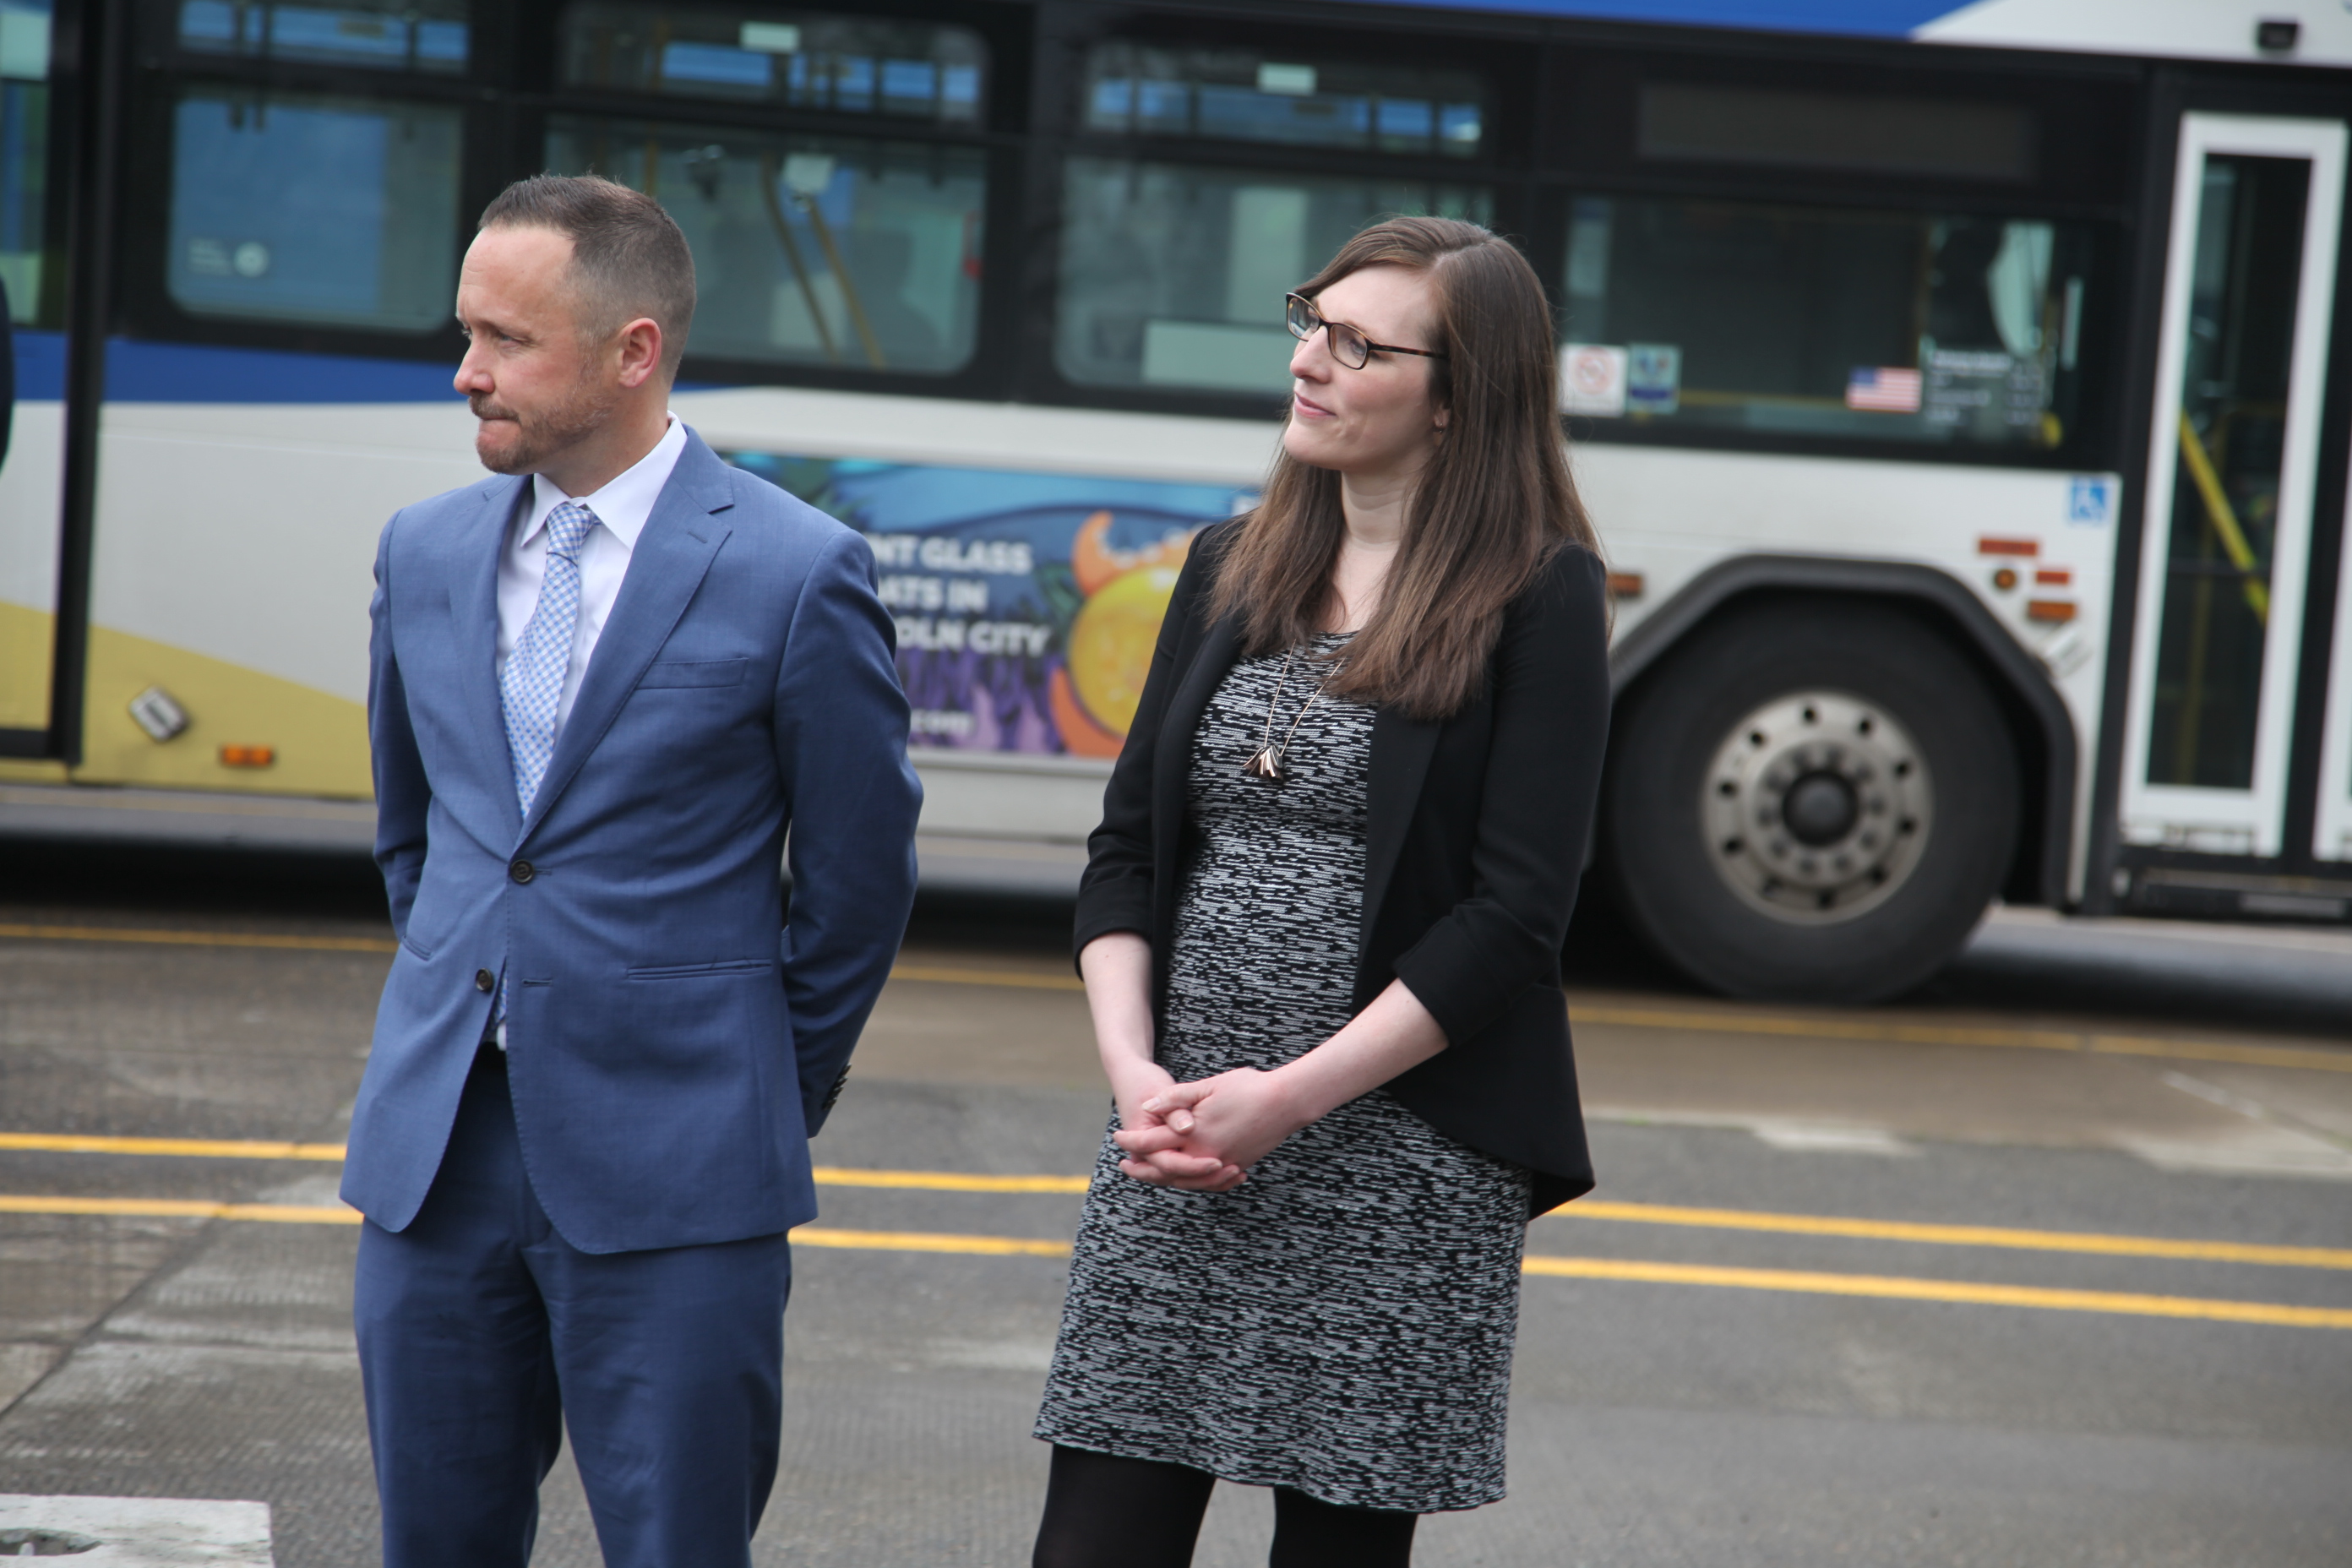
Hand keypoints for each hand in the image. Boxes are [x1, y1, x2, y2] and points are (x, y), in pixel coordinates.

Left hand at [1122, 1067, 1309, 1184]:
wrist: (1287, 1102)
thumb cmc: (1248, 1087)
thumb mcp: (1208, 1086)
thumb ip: (1175, 1098)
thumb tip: (1146, 1107)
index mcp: (1195, 1135)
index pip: (1152, 1144)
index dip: (1132, 1141)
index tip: (1118, 1137)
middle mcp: (1206, 1155)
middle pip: (1165, 1172)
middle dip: (1142, 1170)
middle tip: (1125, 1166)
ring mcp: (1224, 1163)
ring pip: (1186, 1181)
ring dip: (1164, 1179)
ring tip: (1149, 1173)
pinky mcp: (1238, 1165)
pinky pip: (1208, 1182)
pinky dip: (1191, 1181)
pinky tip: (1184, 1175)